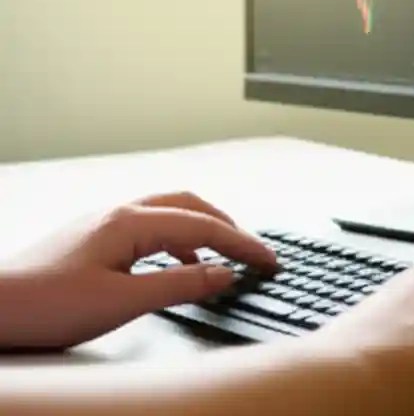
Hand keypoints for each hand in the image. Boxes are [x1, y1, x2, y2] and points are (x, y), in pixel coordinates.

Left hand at [0, 191, 275, 349]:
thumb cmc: (45, 305)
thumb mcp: (123, 302)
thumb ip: (181, 286)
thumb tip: (225, 274)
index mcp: (130, 223)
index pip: (204, 226)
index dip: (243, 244)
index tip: (270, 260)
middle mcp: (118, 214)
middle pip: (190, 206)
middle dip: (227, 226)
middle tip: (253, 252)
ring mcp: (103, 224)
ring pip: (169, 214)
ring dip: (202, 232)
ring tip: (222, 261)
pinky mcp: (91, 239)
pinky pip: (148, 229)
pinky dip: (176, 242)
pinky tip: (175, 268)